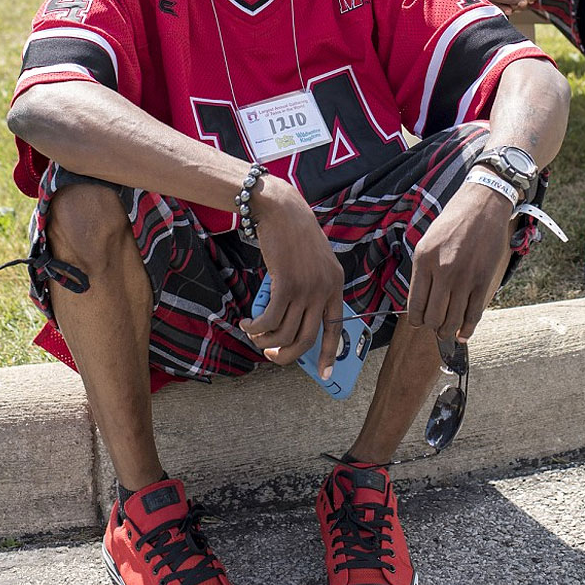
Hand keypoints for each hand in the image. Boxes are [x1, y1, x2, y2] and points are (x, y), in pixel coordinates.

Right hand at [239, 177, 343, 378]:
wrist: (282, 210)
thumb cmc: (293, 236)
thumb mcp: (312, 263)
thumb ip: (310, 289)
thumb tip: (294, 322)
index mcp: (335, 284)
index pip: (336, 327)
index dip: (330, 354)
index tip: (327, 374)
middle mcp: (324, 289)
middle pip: (307, 338)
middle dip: (287, 355)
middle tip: (271, 355)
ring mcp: (306, 288)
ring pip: (284, 333)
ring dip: (265, 340)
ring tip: (254, 333)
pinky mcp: (286, 284)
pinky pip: (269, 320)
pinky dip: (256, 327)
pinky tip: (247, 322)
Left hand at [406, 179, 514, 341]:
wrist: (482, 206)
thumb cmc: (453, 222)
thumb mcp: (427, 242)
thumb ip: (422, 271)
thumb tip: (421, 302)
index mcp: (424, 261)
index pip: (415, 305)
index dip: (415, 321)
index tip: (417, 323)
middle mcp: (443, 271)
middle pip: (433, 317)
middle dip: (432, 327)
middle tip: (434, 327)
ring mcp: (464, 278)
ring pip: (453, 320)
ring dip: (448, 331)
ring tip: (447, 332)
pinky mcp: (483, 280)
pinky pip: (474, 313)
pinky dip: (468, 328)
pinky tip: (463, 333)